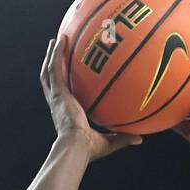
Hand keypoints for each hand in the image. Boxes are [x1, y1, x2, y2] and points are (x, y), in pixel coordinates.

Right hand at [41, 35, 142, 162]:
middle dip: (54, 64)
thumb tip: (140, 138)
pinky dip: (56, 53)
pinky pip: (55, 68)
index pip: (64, 94)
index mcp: (67, 112)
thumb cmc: (89, 149)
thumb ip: (122, 137)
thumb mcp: (109, 141)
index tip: (68, 74)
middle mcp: (59, 103)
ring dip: (52, 55)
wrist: (76, 146)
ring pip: (49, 71)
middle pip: (52, 79)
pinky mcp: (58, 93)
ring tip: (56, 40)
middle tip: (57, 50)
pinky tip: (61, 40)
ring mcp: (56, 97)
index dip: (64, 84)